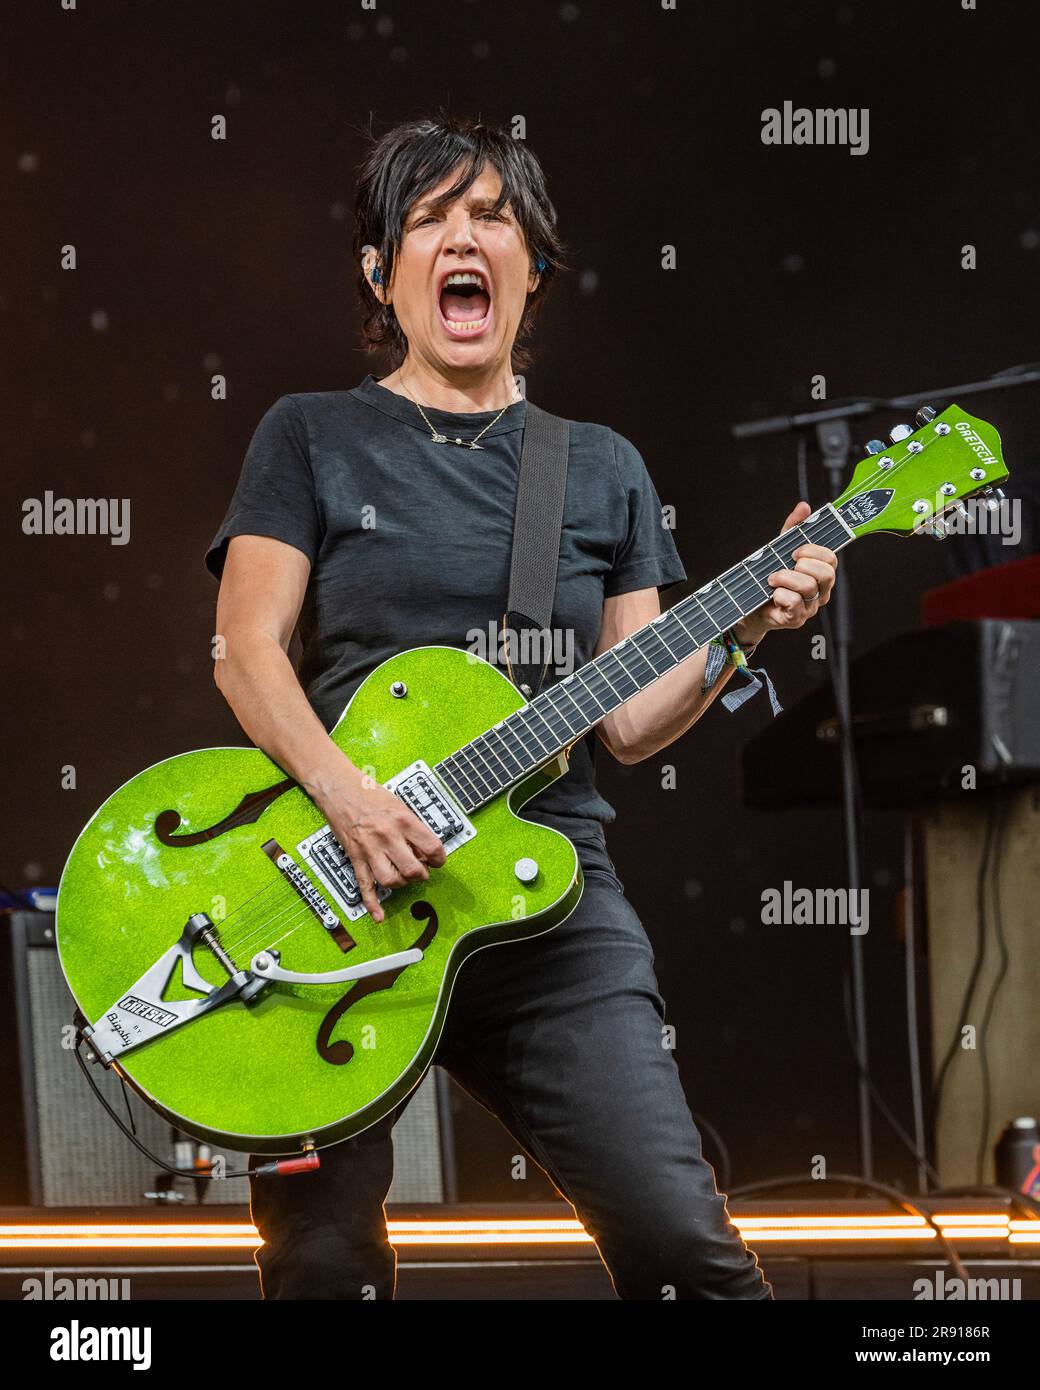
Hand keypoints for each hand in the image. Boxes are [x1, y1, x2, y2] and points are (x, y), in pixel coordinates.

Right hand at [313, 766, 446, 922]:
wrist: (339, 788)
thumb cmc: (369, 793)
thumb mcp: (399, 804)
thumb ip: (413, 827)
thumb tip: (425, 848)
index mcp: (403, 820)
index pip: (431, 848)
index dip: (439, 858)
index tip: (438, 860)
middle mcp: (387, 836)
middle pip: (413, 869)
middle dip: (421, 874)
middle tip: (421, 870)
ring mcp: (370, 849)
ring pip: (391, 881)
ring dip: (402, 884)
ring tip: (404, 877)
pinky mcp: (355, 857)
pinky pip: (364, 885)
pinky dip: (372, 904)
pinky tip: (379, 916)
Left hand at [732, 501, 837, 645]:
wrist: (748, 605)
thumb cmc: (770, 576)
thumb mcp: (780, 549)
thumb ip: (793, 528)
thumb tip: (804, 506)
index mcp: (820, 574)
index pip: (831, 559)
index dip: (815, 551)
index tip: (795, 550)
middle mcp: (820, 592)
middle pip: (828, 574)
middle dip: (804, 564)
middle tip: (787, 563)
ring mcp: (809, 607)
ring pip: (809, 588)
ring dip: (786, 578)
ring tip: (771, 578)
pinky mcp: (795, 619)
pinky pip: (794, 604)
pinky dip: (780, 595)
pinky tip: (772, 595)